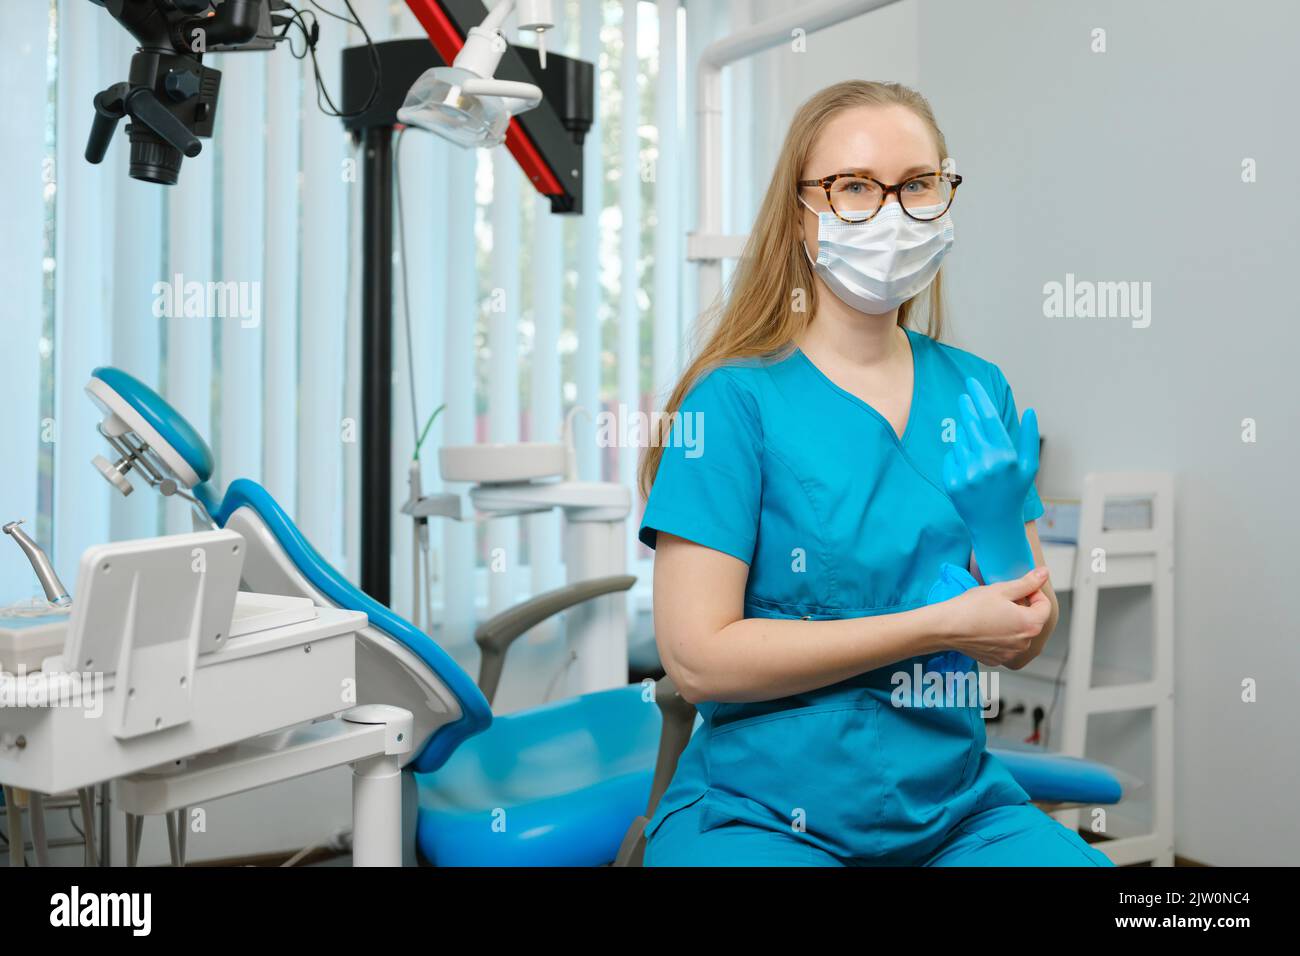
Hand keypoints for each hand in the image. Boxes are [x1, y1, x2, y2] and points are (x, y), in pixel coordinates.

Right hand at [938, 566, 1051, 667]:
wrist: (946, 628)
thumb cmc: (971, 607)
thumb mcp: (1001, 589)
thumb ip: (1027, 582)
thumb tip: (1044, 573)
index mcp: (1030, 624)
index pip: (1044, 606)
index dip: (1034, 593)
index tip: (1019, 589)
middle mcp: (1024, 643)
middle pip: (1032, 621)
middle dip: (1022, 608)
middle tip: (1002, 599)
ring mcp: (1011, 654)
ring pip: (1019, 634)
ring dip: (1012, 623)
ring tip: (992, 613)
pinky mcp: (997, 659)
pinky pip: (1006, 645)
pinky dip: (1000, 636)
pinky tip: (985, 626)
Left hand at [942, 376, 1039, 581]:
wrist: (995, 526)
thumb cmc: (1014, 493)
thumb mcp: (1028, 466)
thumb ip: (1028, 438)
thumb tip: (1030, 411)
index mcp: (1005, 457)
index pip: (988, 417)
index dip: (979, 397)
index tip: (971, 383)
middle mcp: (984, 464)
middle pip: (969, 424)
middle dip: (966, 408)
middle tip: (963, 398)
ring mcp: (966, 474)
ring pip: (959, 441)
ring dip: (964, 438)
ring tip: (976, 453)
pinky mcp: (951, 483)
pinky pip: (950, 457)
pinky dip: (957, 457)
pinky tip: (968, 469)